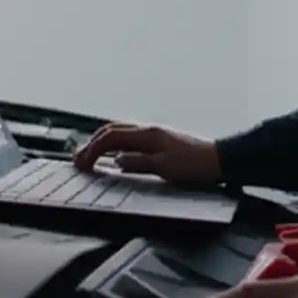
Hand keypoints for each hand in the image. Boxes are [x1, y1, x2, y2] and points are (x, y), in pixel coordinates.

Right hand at [72, 122, 220, 184]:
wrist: (219, 160)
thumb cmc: (194, 166)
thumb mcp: (163, 168)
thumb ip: (137, 162)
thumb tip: (115, 160)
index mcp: (147, 134)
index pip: (110, 138)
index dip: (92, 150)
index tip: (82, 165)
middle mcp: (148, 129)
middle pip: (111, 130)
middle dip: (91, 143)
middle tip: (78, 159)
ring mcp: (154, 133)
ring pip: (119, 131)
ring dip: (102, 141)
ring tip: (90, 154)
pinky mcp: (159, 140)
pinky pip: (130, 137)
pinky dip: (115, 143)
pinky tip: (114, 154)